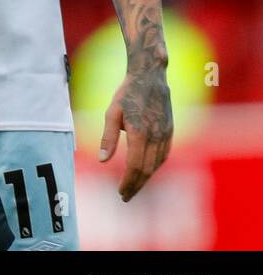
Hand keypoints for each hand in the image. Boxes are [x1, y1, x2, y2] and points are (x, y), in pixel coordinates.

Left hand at [100, 66, 172, 200]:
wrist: (150, 78)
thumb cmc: (126, 94)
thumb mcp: (111, 113)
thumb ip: (108, 138)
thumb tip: (103, 161)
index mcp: (140, 132)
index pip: (135, 166)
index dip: (128, 182)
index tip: (120, 192)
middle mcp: (156, 136)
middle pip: (147, 169)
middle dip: (136, 185)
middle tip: (125, 196)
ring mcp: (166, 134)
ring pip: (157, 164)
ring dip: (146, 178)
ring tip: (133, 186)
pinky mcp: (170, 131)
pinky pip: (164, 155)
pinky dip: (155, 167)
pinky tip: (146, 171)